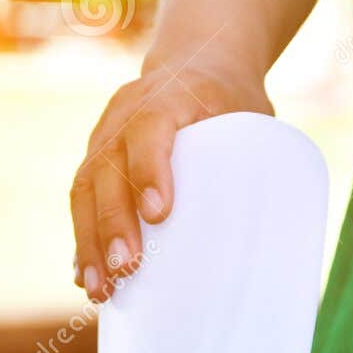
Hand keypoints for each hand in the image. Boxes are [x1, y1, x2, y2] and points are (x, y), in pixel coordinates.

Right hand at [70, 60, 271, 301]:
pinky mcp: (94, 160)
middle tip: (127, 270)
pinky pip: (81, 202)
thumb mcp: (250, 116)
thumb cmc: (230, 101)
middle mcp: (125, 113)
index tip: (159, 215)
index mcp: (168, 96)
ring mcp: (104, 136)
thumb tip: (270, 239)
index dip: (150, 170)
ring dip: (90, 243)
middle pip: (108, 168)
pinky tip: (87, 277)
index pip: (150, 128)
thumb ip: (251, 160)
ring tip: (100, 290)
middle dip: (113, 224)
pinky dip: (83, 241)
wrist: (196, 62)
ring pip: (85, 189)